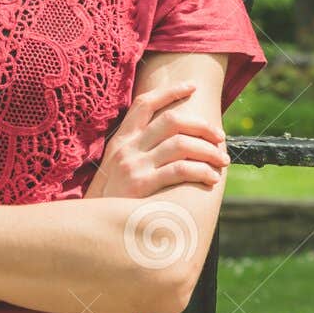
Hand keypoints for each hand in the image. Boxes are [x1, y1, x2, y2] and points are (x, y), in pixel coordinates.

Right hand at [87, 81, 229, 199]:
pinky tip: (211, 178)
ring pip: (180, 144)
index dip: (170, 91)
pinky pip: (179, 170)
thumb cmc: (111, 199)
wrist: (91, 225)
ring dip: (208, 150)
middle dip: (202, 126)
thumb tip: (170, 142)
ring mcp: (134, 166)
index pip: (145, 103)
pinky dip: (201, 171)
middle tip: (220, 137)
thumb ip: (136, 152)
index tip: (192, 86)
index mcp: (121, 140)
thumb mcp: (115, 168)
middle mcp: (127, 148)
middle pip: (171, 121)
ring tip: (222, 160)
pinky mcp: (141, 186)